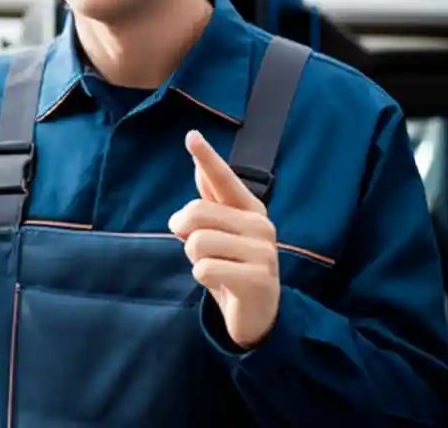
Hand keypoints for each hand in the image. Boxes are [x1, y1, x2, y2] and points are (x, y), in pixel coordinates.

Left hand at [168, 130, 279, 348]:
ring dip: (195, 259)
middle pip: (196, 213)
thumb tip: (198, 168)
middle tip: (197, 247)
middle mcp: (260, 225)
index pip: (223, 178)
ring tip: (214, 267)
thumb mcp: (220, 232)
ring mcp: (262, 252)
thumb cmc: (232, 265)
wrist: (255, 313)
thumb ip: (210, 203)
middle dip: (184, 232)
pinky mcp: (257, 278)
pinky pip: (204, 269)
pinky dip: (202, 277)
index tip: (191, 135)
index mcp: (250, 209)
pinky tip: (220, 283)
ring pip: (197, 242)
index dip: (207, 157)